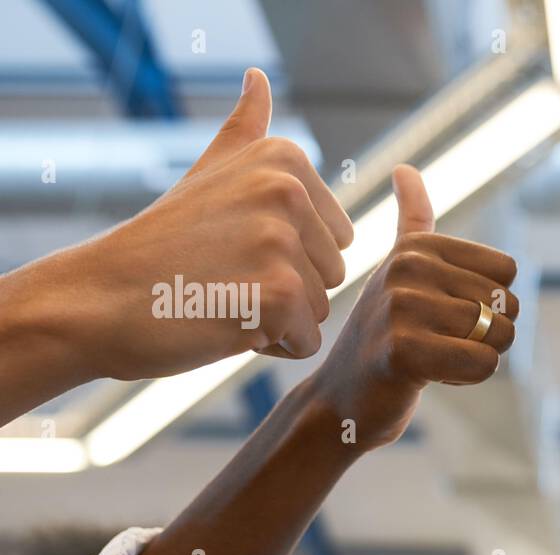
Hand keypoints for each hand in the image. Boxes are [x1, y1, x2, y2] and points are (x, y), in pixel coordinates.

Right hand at [75, 68, 353, 376]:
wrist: (98, 299)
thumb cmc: (159, 246)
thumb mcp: (208, 172)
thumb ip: (245, 131)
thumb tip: (259, 78)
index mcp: (284, 158)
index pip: (338, 237)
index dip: (291, 256)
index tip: (234, 246)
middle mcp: (288, 191)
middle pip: (333, 273)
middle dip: (288, 290)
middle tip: (224, 276)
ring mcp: (282, 241)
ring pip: (321, 310)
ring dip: (277, 321)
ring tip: (221, 297)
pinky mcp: (278, 293)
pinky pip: (306, 341)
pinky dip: (270, 347)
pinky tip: (223, 324)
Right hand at [305, 164, 518, 451]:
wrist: (341, 398)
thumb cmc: (381, 337)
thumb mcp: (395, 270)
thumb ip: (410, 222)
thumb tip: (404, 168)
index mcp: (417, 246)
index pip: (507, 272)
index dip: (486, 303)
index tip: (441, 315)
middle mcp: (408, 268)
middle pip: (507, 306)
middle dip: (484, 335)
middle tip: (433, 342)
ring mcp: (402, 307)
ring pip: (500, 337)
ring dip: (474, 358)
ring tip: (429, 357)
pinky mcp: (405, 351)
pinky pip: (484, 364)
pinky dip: (467, 378)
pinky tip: (428, 376)